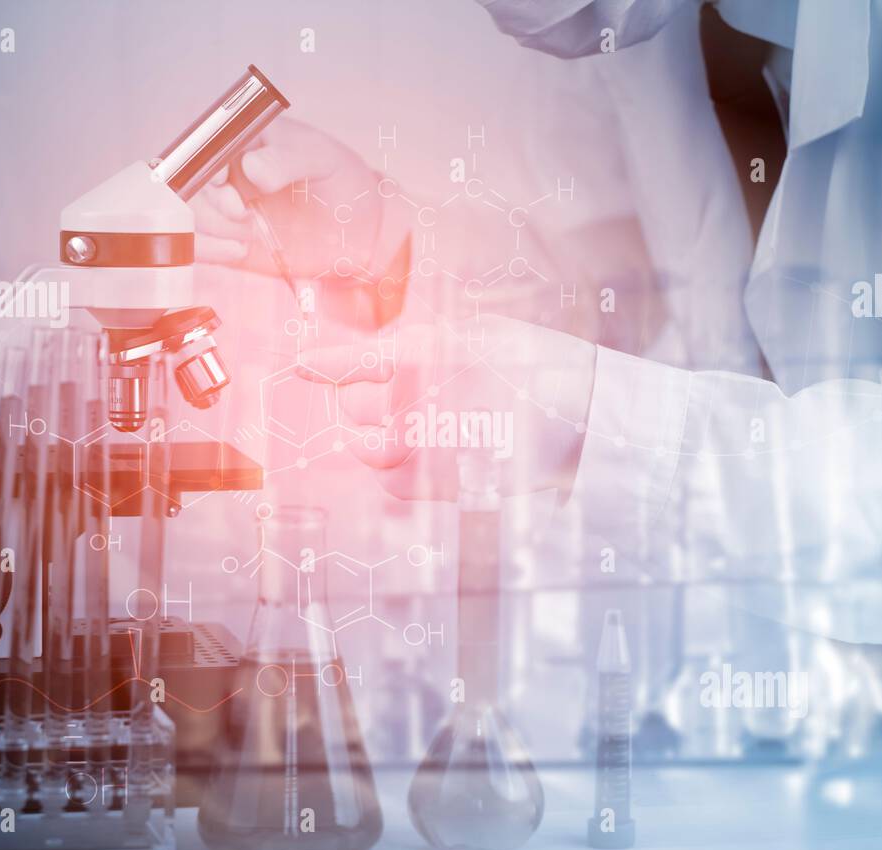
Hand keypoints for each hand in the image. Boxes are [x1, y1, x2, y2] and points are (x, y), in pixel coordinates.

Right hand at [191, 117, 409, 285]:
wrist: (359, 231)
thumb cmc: (342, 182)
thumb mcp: (323, 160)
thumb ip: (289, 158)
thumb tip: (251, 167)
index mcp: (244, 135)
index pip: (203, 139)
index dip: (202, 159)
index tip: (220, 177)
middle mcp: (225, 167)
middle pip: (186, 177)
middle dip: (207, 197)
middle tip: (239, 210)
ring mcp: (221, 203)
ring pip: (186, 212)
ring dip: (210, 226)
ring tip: (249, 235)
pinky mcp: (224, 238)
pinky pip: (195, 243)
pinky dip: (208, 250)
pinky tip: (239, 252)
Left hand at [295, 314, 596, 498]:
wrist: (581, 416)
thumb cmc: (537, 368)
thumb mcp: (481, 333)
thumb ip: (427, 344)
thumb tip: (388, 354)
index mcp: (422, 353)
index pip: (350, 359)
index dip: (321, 362)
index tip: (300, 363)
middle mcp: (410, 400)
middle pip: (352, 404)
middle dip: (362, 400)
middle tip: (392, 397)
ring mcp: (419, 445)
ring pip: (362, 445)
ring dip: (371, 437)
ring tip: (400, 429)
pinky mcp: (433, 484)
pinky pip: (388, 481)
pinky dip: (394, 471)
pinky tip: (420, 457)